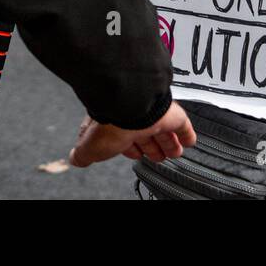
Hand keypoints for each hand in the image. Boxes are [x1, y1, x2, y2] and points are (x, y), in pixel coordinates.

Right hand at [69, 102, 196, 167]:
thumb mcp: (88, 147)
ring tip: (174, 153)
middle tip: (157, 157)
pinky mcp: (172, 115)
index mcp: (114, 123)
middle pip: (146, 135)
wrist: (128, 106)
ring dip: (169, 144)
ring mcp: (154, 115)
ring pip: (163, 132)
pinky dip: (187, 135)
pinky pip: (183, 126)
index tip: (136, 155)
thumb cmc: (108, 125)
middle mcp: (134, 118)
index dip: (131, 150)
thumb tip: (75, 158)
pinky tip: (190, 141)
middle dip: (152, 148)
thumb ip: (83, 154)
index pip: (124, 140)